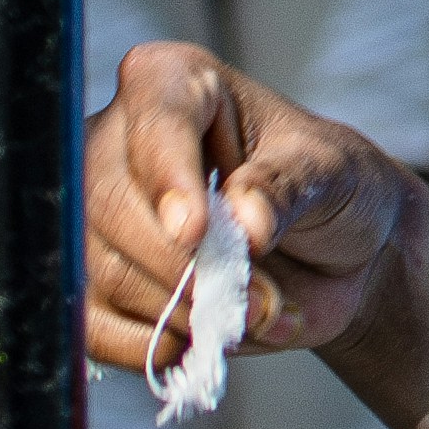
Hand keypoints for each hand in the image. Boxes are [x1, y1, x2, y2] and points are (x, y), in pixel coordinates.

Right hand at [82, 46, 428, 380]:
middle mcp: (119, 141)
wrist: (336, 252)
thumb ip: (287, 186)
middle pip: (108, 206)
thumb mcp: (330, 171)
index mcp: (174, 83)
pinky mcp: (98, 281)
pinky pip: (92, 325)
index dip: (167, 178)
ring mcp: (99, 214)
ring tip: (250, 314)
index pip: (155, 123)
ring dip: (180, 312)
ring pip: (101, 271)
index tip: (195, 232)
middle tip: (257, 300)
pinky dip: (148, 346)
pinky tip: (196, 340)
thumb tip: (246, 222)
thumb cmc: (330, 187)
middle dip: (183, 268)